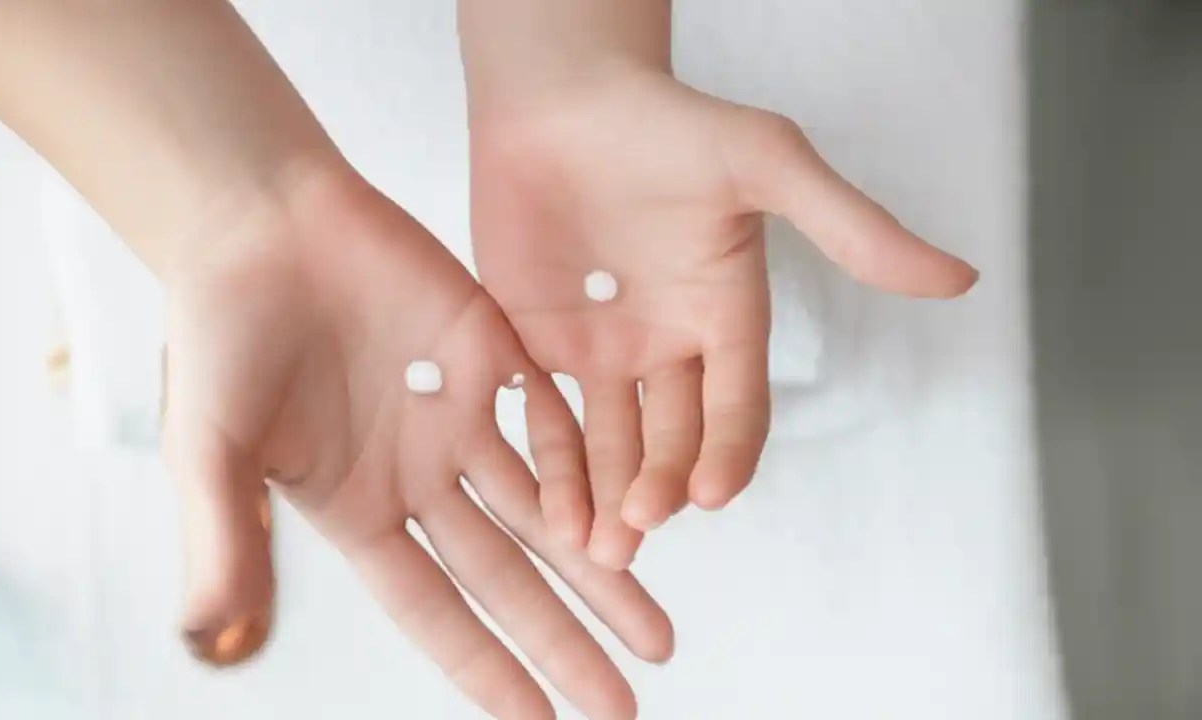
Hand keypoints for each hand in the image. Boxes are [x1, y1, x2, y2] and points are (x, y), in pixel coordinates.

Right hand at [162, 167, 672, 719]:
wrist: (259, 219)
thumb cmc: (219, 333)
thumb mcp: (210, 450)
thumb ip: (228, 537)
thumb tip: (216, 632)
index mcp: (359, 510)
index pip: (437, 611)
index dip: (488, 669)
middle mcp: (420, 476)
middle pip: (508, 577)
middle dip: (565, 640)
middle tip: (624, 704)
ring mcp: (460, 416)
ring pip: (548, 509)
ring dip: (601, 570)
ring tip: (657, 636)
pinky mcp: (492, 351)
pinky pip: (553, 418)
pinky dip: (585, 470)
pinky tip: (625, 518)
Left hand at [469, 69, 977, 568]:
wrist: (561, 96)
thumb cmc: (666, 121)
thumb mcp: (767, 165)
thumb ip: (850, 228)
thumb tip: (961, 278)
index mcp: (725, 316)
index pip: (737, 403)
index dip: (727, 449)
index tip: (712, 493)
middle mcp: (667, 345)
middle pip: (672, 437)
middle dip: (659, 487)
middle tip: (637, 527)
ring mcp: (602, 351)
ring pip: (609, 442)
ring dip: (604, 496)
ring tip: (595, 548)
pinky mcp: (539, 345)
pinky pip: (544, 416)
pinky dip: (549, 463)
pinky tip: (547, 510)